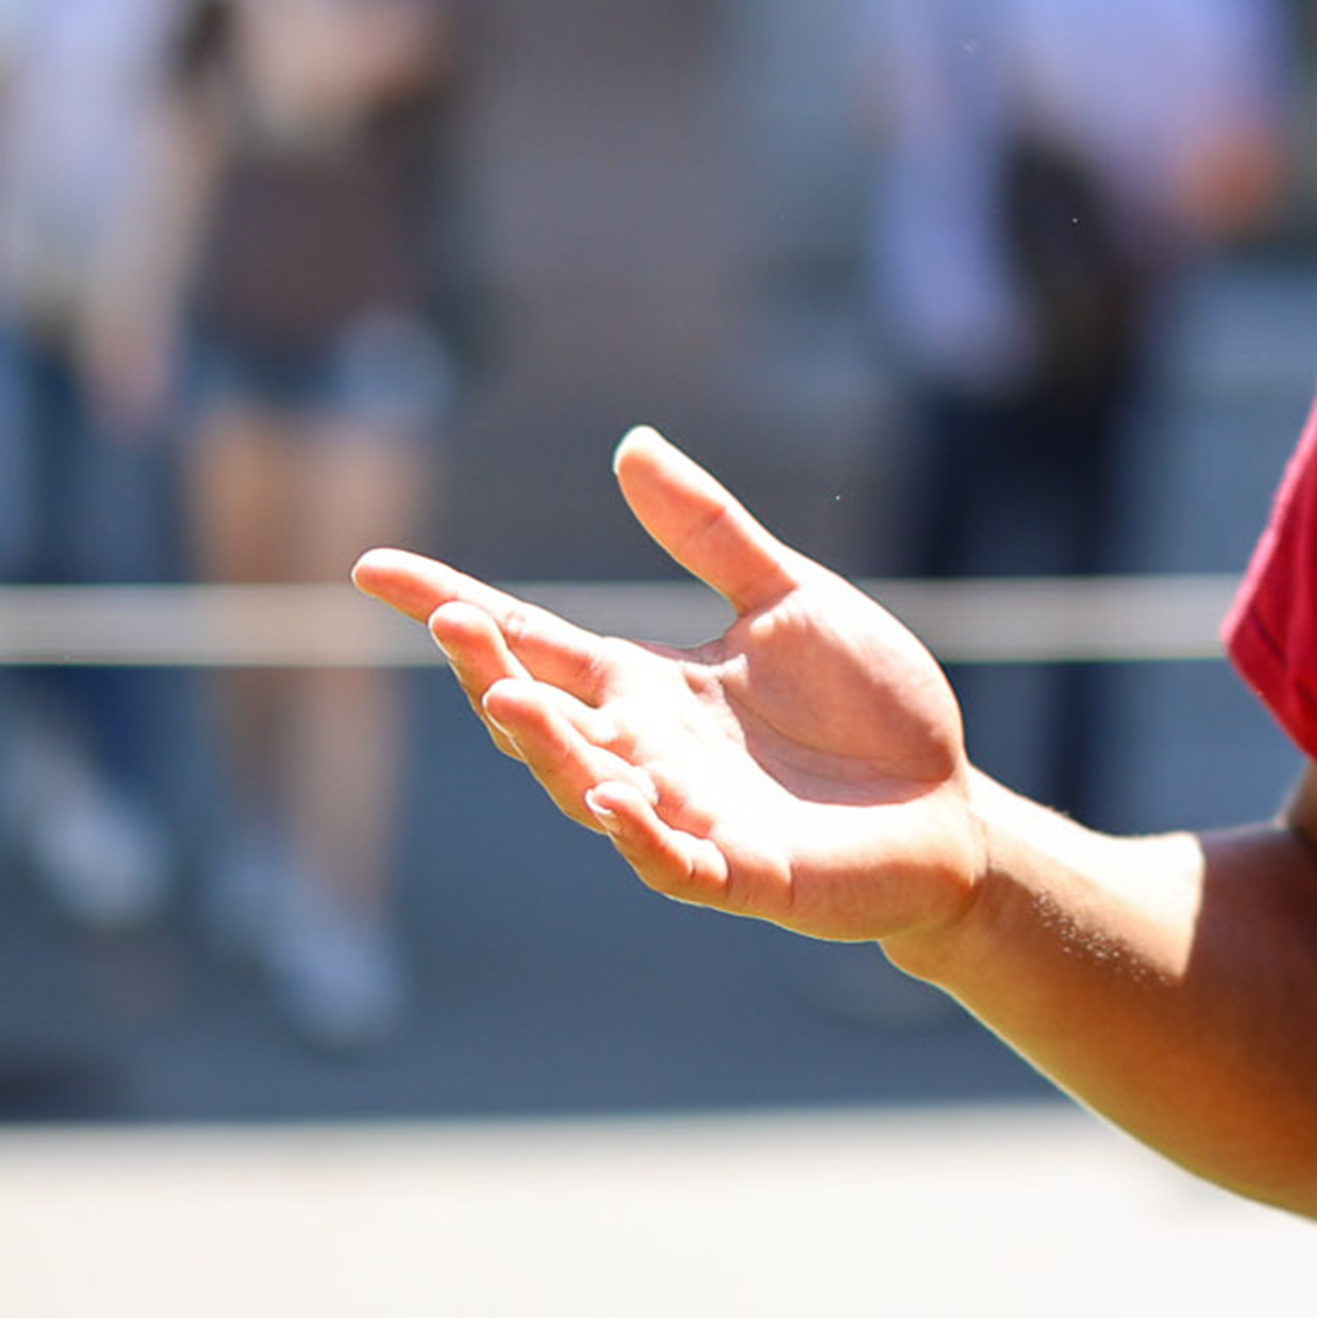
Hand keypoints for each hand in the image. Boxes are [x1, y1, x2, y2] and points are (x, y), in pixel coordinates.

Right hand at [353, 428, 985, 946]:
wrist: (946, 808)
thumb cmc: (864, 709)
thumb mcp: (786, 600)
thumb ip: (709, 533)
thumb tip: (629, 444)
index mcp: (648, 685)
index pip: (530, 640)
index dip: (451, 607)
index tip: (370, 569)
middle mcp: (646, 752)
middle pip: (542, 716)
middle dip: (490, 674)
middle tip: (452, 623)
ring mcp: (687, 817)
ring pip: (590, 789)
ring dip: (551, 751)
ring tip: (510, 700)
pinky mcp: (744, 873)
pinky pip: (676, 862)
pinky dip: (643, 837)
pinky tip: (619, 801)